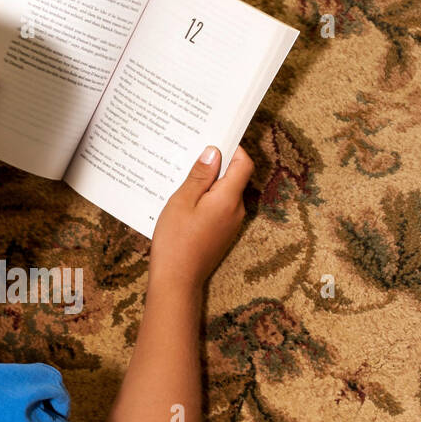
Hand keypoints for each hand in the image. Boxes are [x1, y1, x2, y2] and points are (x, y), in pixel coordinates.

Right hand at [149, 144, 253, 289]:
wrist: (177, 281)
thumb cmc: (175, 241)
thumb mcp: (182, 201)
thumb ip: (200, 176)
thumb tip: (214, 152)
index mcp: (229, 198)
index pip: (244, 164)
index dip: (233, 149)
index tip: (214, 141)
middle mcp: (237, 210)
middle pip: (235, 177)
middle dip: (216, 166)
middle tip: (191, 157)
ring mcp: (231, 224)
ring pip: (226, 193)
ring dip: (209, 184)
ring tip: (184, 181)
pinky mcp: (223, 233)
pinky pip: (220, 208)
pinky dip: (207, 200)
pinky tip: (187, 203)